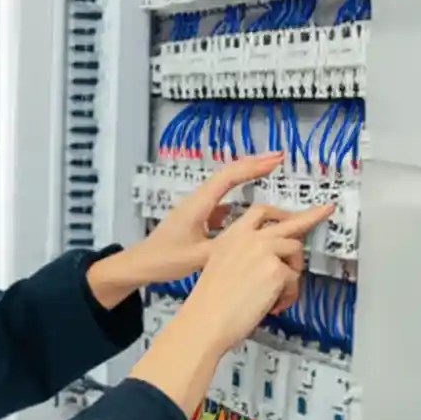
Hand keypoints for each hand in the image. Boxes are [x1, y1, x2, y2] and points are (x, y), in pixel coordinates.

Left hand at [86, 152, 287, 303]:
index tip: (275, 160)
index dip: (253, 167)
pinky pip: (222, 199)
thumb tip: (256, 240)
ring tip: (269, 168)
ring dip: (246, 174)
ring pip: (225, 184)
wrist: (141, 263)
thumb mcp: (198, 256)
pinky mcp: (198, 216)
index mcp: (198, 204)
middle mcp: (199, 200)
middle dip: (253, 163)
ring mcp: (198, 207)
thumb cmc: (164, 258)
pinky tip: (251, 199)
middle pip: (228, 174)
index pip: (228, 177)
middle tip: (279, 156)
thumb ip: (227, 247)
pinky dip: (239, 193)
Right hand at [175, 203, 334, 351]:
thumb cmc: (209, 302)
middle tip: (325, 210)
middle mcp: (249, 238)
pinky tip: (273, 306)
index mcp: (231, 236)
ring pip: (296, 250)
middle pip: (289, 222)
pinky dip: (288, 295)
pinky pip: (295, 279)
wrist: (205, 320)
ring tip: (279, 292)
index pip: (260, 213)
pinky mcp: (277, 270)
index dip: (279, 213)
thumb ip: (243, 255)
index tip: (292, 213)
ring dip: (293, 271)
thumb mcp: (219, 265)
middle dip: (311, 216)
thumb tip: (272, 258)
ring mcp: (264, 251)